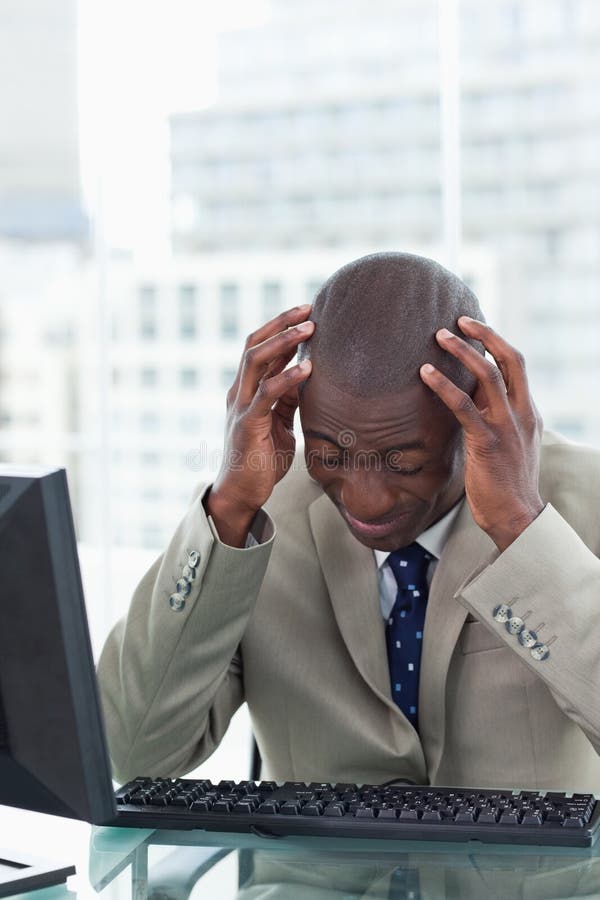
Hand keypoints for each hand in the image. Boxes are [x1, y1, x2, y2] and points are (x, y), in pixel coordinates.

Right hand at [206, 304, 313, 545]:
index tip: (307, 312)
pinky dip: (288, 378)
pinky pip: (267, 395)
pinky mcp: (248, 425)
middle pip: (254, 344)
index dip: (280, 327)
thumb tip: (308, 375)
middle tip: (309, 309)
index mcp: (245, 390)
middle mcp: (239, 392)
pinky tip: (308, 369)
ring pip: (256, 361)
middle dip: (281, 323)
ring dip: (284, 341)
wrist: (241, 493)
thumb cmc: (261, 459)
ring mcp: (241, 407)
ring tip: (309, 328)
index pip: (259, 348)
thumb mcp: (279, 422)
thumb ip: (287, 399)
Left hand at [419, 317, 544, 551]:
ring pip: (488, 375)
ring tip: (438, 336)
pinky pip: (464, 406)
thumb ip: (496, 421)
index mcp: (528, 413)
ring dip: (463, 351)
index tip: (474, 328)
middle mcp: (522, 413)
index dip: (495, 344)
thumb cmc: (505, 486)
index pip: (516, 367)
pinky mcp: (487, 441)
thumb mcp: (509, 446)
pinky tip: (425, 374)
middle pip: (511, 359)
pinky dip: (443, 385)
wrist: (516, 517)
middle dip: (485, 335)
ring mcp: (507, 426)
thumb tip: (472, 403)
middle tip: (459, 320)